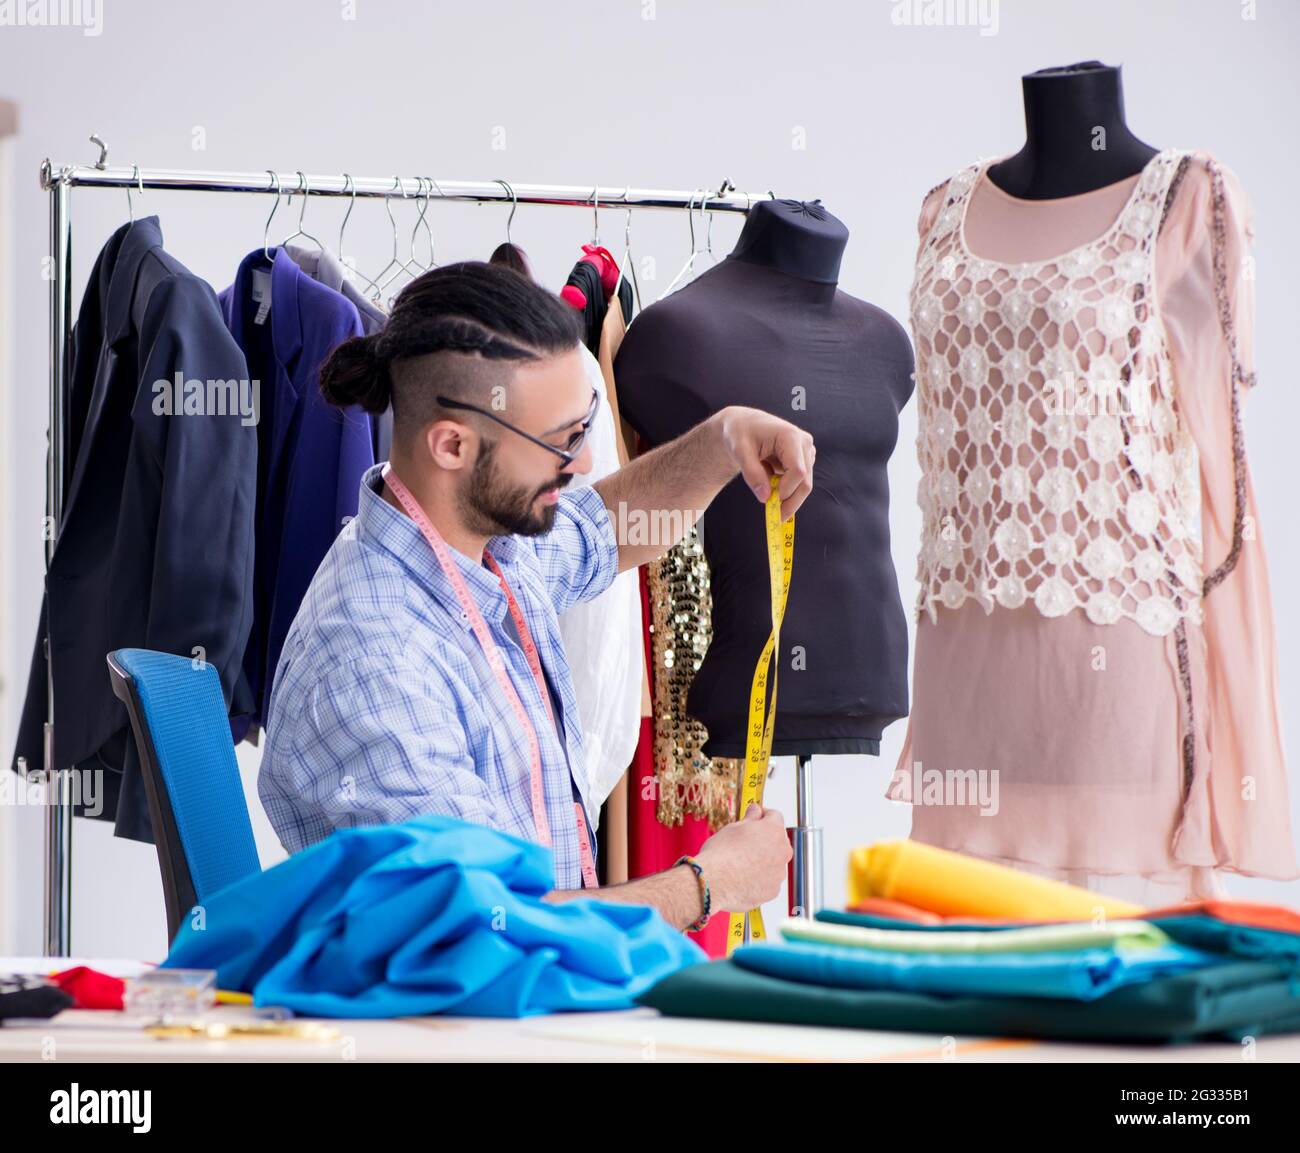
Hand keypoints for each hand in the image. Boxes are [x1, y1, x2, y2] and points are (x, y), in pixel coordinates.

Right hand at [694, 803, 792, 912]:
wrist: (713, 882)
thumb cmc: (721, 853)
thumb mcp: (733, 827)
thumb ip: (750, 818)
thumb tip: (755, 811)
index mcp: (774, 830)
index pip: (775, 816)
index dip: (762, 816)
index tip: (754, 819)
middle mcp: (782, 851)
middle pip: (777, 840)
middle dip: (764, 839)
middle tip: (745, 842)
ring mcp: (779, 873)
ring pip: (774, 862)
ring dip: (763, 860)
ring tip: (741, 863)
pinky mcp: (772, 891)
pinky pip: (769, 881)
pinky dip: (760, 878)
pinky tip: (743, 877)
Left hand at [717, 406, 814, 520]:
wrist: (744, 426)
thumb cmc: (740, 433)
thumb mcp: (739, 451)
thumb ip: (752, 473)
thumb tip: (764, 497)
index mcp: (790, 436)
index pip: (798, 471)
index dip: (786, 490)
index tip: (770, 501)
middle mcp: (804, 443)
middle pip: (805, 482)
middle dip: (790, 502)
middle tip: (775, 518)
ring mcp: (807, 452)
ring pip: (804, 485)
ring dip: (787, 497)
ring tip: (767, 494)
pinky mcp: (805, 460)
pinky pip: (799, 483)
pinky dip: (787, 491)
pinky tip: (772, 484)